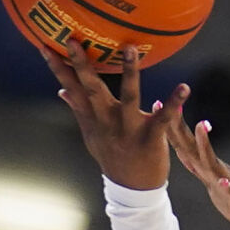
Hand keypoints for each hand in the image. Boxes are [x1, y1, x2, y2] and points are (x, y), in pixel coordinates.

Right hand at [43, 42, 190, 190]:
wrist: (133, 189)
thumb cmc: (113, 157)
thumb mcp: (91, 136)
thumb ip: (79, 110)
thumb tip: (62, 90)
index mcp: (94, 118)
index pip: (72, 89)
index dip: (58, 68)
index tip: (45, 43)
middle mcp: (108, 121)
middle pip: (92, 89)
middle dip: (82, 65)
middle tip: (73, 40)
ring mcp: (129, 130)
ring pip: (129, 97)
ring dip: (130, 72)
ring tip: (131, 48)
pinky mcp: (151, 138)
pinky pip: (163, 118)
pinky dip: (174, 103)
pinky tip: (184, 87)